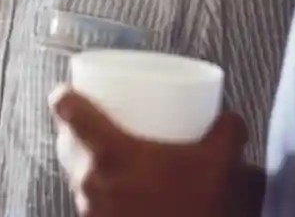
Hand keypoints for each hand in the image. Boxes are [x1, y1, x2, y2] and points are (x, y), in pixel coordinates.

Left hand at [50, 89, 260, 216]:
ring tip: (108, 154)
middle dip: (75, 128)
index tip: (75, 89)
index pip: (65, 109)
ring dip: (85, 160)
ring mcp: (89, 209)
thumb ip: (227, 133)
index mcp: (108, 153)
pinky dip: (97, 191)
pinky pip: (87, 201)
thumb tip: (230, 118)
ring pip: (74, 172)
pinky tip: (118, 192)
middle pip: (65, 141)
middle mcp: (89, 180)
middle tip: (98, 120)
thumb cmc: (195, 211)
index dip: (65, 94)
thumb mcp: (219, 166)